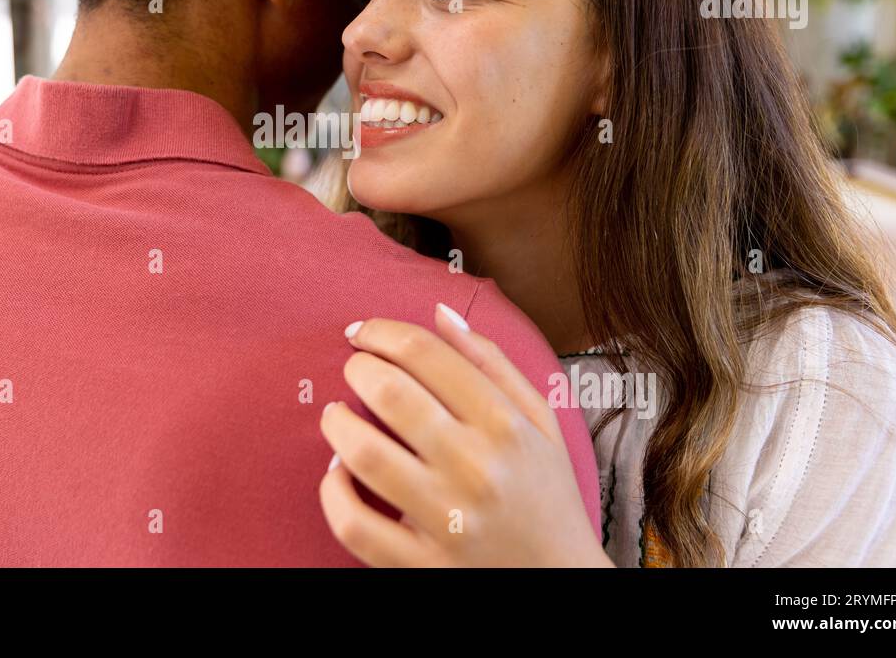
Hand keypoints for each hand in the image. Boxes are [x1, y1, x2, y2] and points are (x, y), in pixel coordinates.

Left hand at [318, 304, 611, 566]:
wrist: (562, 582)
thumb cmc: (547, 495)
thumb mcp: (540, 421)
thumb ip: (492, 363)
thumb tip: (440, 313)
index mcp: (506, 425)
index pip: (425, 354)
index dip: (382, 331)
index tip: (364, 332)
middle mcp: (477, 468)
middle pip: (390, 393)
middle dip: (358, 368)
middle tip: (355, 369)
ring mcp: (448, 521)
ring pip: (363, 453)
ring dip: (336, 422)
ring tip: (339, 416)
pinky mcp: (421, 565)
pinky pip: (354, 524)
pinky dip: (333, 493)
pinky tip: (338, 475)